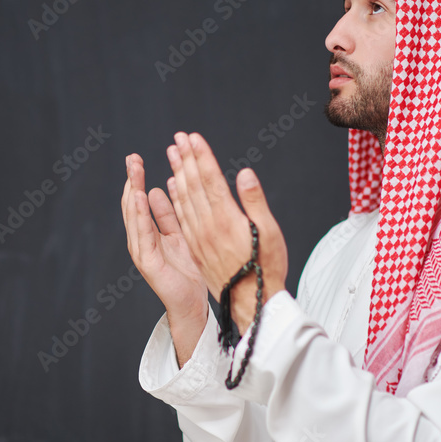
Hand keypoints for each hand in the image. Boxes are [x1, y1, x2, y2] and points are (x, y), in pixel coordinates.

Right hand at [121, 153, 208, 365]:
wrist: (192, 305)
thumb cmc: (188, 272)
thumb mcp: (179, 235)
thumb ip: (167, 215)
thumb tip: (158, 187)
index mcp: (148, 234)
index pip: (139, 201)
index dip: (137, 180)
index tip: (136, 158)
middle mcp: (141, 242)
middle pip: (132, 206)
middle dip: (132, 181)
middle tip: (132, 158)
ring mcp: (142, 253)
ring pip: (134, 217)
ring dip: (133, 193)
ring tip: (134, 172)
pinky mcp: (149, 263)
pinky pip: (144, 235)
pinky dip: (140, 215)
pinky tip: (140, 197)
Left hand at [165, 132, 287, 334]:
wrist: (253, 304)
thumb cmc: (267, 268)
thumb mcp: (269, 233)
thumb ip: (254, 201)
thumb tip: (243, 174)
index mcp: (227, 220)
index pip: (210, 180)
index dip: (202, 157)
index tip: (193, 137)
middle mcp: (208, 227)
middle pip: (193, 186)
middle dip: (186, 159)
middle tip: (178, 138)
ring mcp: (199, 238)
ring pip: (183, 199)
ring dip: (178, 174)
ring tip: (172, 154)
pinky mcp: (195, 248)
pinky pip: (180, 217)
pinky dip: (174, 198)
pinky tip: (170, 185)